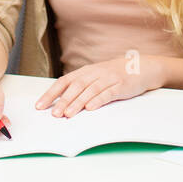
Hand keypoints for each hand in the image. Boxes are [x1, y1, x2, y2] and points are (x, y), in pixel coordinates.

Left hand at [34, 57, 161, 116]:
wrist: (142, 67)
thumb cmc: (115, 74)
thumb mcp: (96, 76)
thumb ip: (81, 86)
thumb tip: (60, 102)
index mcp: (86, 72)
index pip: (64, 81)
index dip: (51, 93)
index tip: (40, 106)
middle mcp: (95, 73)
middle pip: (75, 86)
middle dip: (63, 101)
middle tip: (54, 114)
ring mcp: (108, 79)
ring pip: (89, 90)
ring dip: (77, 102)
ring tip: (68, 114)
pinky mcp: (121, 86)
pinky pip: (108, 93)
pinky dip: (98, 100)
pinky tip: (90, 108)